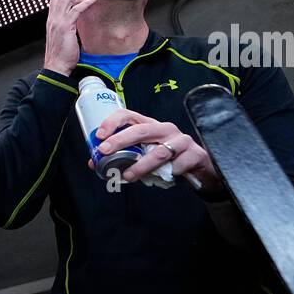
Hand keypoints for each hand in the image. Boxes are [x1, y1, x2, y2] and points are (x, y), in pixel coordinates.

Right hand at [44, 0, 96, 75]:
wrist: (56, 66)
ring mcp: (58, 22)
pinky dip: (85, 3)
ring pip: (67, 0)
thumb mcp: (61, 38)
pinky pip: (76, 10)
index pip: (53, 0)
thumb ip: (65, 28)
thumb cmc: (60, 56)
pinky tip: (93, 0)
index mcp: (51, 22)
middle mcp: (52, 19)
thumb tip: (73, 24)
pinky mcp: (66, 26)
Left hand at [91, 108, 222, 191]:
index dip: (113, 122)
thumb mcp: (144, 155)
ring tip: (129, 176)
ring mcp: (181, 140)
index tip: (100, 136)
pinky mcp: (194, 154)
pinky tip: (166, 177)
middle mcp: (165, 129)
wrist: (200, 168)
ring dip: (141, 166)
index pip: (129, 115)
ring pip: (159, 151)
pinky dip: (169, 173)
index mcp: (150, 126)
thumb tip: (93, 162)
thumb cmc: (167, 159)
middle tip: (105, 152)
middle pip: (141, 129)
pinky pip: (178, 165)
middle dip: (120, 140)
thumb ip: (122, 157)